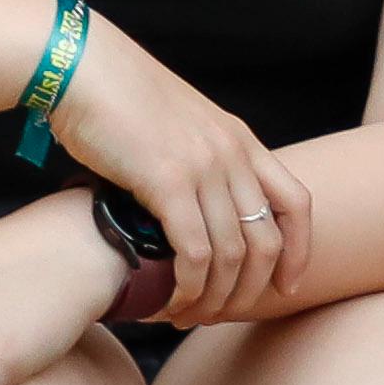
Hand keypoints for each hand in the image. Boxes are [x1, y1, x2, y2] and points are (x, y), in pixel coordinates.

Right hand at [51, 21, 313, 323]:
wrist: (84, 68)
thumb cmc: (119, 100)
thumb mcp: (180, 125)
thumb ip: (199, 162)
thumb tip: (194, 211)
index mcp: (241, 140)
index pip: (297, 203)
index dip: (299, 252)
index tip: (287, 287)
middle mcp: (232, 154)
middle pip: (267, 241)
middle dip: (251, 290)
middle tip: (223, 316)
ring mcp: (204, 166)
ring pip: (232, 255)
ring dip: (215, 298)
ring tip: (190, 316)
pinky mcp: (169, 181)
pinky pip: (195, 252)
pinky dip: (188, 287)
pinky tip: (171, 302)